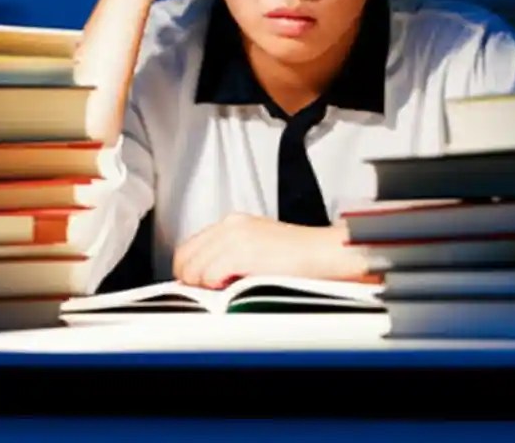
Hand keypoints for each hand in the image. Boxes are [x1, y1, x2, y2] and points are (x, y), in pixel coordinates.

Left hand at [172, 213, 366, 288]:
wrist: (328, 254)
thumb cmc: (306, 257)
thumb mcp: (263, 247)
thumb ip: (234, 255)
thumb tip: (211, 276)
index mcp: (236, 223)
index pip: (191, 246)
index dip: (192, 269)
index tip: (201, 283)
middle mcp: (231, 226)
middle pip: (185, 256)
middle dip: (192, 278)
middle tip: (209, 292)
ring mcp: (234, 238)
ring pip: (192, 268)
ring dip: (204, 285)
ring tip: (225, 291)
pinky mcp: (240, 252)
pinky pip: (208, 275)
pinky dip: (216, 287)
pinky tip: (234, 289)